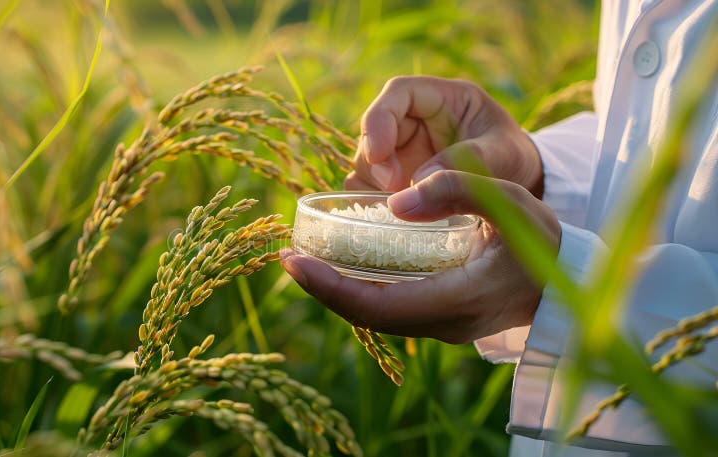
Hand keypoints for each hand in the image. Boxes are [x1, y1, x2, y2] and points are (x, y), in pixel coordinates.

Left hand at [281, 170, 560, 342]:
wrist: (568, 278)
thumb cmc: (543, 239)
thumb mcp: (508, 200)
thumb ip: (457, 191)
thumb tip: (397, 200)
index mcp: (456, 300)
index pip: (376, 307)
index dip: (329, 288)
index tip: (293, 262)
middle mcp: (443, 323)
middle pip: (367, 315)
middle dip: (323, 289)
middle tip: (289, 257)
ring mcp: (442, 326)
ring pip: (376, 316)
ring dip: (338, 291)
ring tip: (307, 260)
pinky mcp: (442, 318)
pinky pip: (390, 310)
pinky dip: (360, 290)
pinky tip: (346, 266)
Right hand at [345, 76, 543, 196]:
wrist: (521, 185)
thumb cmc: (514, 158)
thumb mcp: (502, 154)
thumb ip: (464, 162)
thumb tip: (416, 182)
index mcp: (443, 98)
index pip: (398, 93)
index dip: (380, 119)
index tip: (378, 154)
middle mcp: (415, 121)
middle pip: (375, 130)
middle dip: (376, 160)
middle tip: (393, 188)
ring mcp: (403, 151)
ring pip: (368, 161)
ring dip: (372, 184)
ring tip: (397, 206)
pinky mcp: (397, 179)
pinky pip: (372, 187)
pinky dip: (372, 202)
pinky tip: (389, 216)